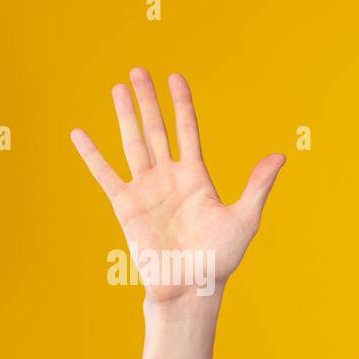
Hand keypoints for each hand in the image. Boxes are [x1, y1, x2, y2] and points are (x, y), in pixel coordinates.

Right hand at [70, 67, 284, 303]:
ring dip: (124, 115)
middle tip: (138, 70)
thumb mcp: (244, 219)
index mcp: (197, 178)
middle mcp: (169, 179)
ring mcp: (146, 190)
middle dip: (148, 100)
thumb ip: (257, 186)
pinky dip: (92, 155)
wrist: (191, 288)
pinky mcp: (125, 206)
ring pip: (132, 143)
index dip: (182, 104)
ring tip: (117, 88)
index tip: (176, 78)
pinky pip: (105, 174)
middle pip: (156, 129)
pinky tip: (78, 133)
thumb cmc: (220, 259)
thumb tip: (280, 156)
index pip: (188, 131)